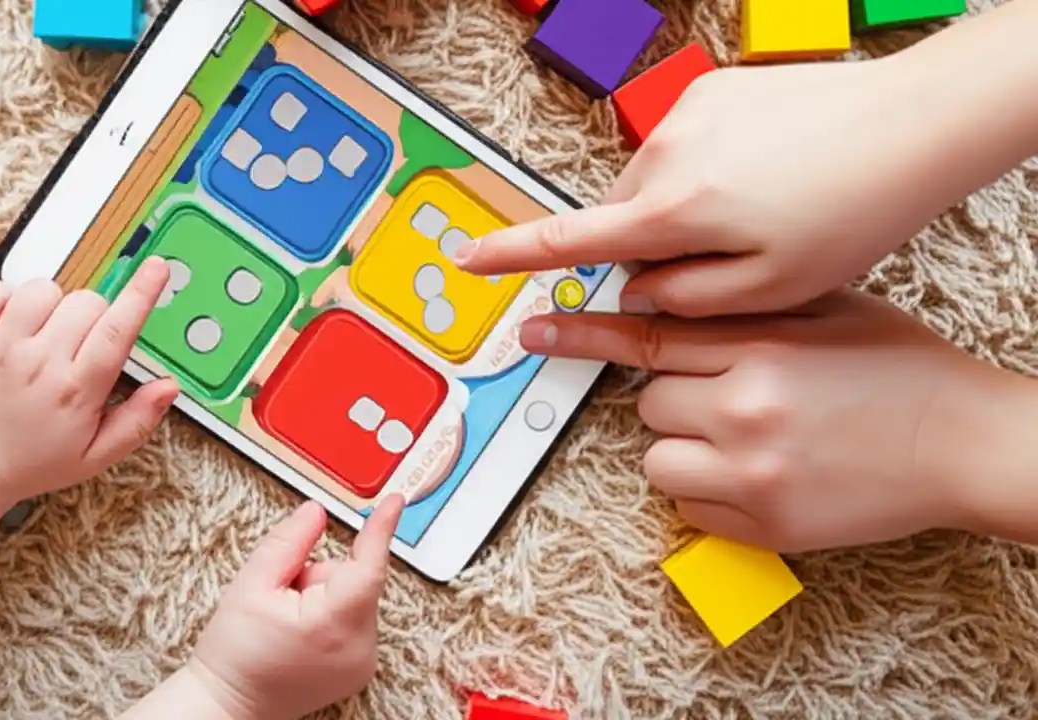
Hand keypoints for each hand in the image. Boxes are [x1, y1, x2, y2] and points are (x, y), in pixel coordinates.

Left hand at [0, 258, 178, 508]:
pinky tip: (8, 321)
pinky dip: (2, 295)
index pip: (117, 330)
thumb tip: (170, 386)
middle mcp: (40, 364)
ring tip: (43, 331)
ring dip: (50, 302)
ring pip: (41, 290)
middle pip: (85, 303)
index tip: (157, 267)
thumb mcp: (96, 456)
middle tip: (79, 342)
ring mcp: (0, 349)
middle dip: (94, 311)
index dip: (141, 294)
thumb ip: (137, 421)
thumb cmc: (34, 461)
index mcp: (77, 391)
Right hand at [183, 497, 403, 719]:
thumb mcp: (251, 585)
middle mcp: (358, 647)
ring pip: (355, 597)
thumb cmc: (235, 654)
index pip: (368, 566)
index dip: (381, 530)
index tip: (395, 501)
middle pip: (356, 579)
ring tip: (288, 621)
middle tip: (284, 597)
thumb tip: (316, 512)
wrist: (230, 705)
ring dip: (325, 596)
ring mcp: (363, 661)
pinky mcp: (361, 667)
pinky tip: (302, 633)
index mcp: (332, 624)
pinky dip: (332, 615)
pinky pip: (355, 619)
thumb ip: (289, 543)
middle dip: (322, 574)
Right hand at [457, 58, 993, 316]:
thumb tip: (637, 291)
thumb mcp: (766, 290)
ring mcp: (685, 115)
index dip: (510, 255)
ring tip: (754, 213)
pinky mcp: (710, 90)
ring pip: (650, 181)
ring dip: (679, 207)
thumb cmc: (847, 212)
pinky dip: (705, 167)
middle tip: (716, 262)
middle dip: (645, 246)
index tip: (468, 258)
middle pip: (617, 216)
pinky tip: (762, 176)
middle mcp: (664, 156)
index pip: (566, 240)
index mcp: (671, 212)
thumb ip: (683, 299)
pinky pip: (681, 143)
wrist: (907, 126)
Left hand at [517, 292, 1037, 550]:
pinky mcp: (762, 525)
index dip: (583, 333)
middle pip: (648, 401)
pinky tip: (760, 472)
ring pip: (657, 458)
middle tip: (733, 396)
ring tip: (747, 439)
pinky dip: (709, 490)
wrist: (961, 443)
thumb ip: (740, 308)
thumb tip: (663, 301)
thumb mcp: (821, 310)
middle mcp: (746, 408)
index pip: (644, 337)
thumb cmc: (897, 371)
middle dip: (678, 397)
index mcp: (759, 346)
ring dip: (685, 447)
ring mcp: (752, 472)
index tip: (536, 331)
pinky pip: (688, 505)